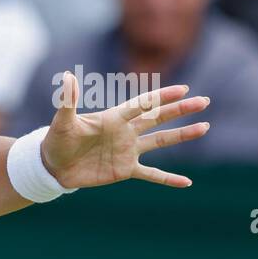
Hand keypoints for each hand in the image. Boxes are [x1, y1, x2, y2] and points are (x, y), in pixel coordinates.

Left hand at [40, 71, 210, 188]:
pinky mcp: (125, 170)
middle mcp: (125, 132)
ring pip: (160, 141)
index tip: (183, 89)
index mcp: (113, 118)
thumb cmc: (56, 140)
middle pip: (158, 118)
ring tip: (203, 127)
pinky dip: (168, 179)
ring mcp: (127, 151)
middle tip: (204, 101)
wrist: (53, 167)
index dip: (162, 97)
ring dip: (182, 135)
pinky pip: (151, 174)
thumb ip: (68, 101)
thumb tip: (67, 76)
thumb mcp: (62, 121)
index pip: (143, 104)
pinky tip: (186, 182)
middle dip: (180, 110)